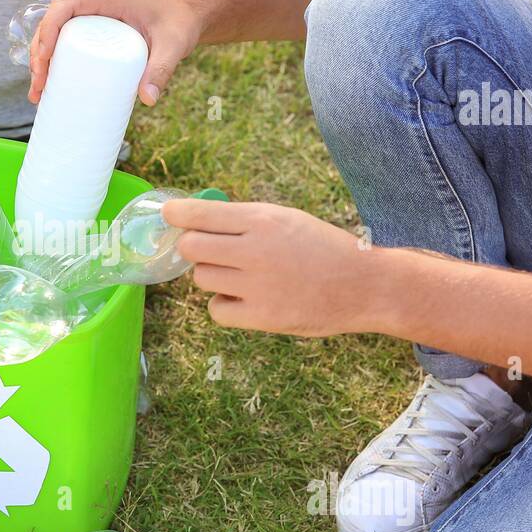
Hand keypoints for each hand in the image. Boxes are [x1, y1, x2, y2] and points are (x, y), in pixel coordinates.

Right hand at [28, 0, 201, 105]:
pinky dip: (52, 64)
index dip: (48, 30)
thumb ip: (162, 69)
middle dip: (38, 54)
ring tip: (38, 94)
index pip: (65, 7)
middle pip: (52, 24)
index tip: (45, 58)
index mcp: (106, 0)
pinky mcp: (95, 37)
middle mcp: (94, 8)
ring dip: (40, 62)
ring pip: (54, 36)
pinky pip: (66, 45)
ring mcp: (92, 22)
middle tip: (39, 86)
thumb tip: (147, 101)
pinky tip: (48, 88)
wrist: (188, 19)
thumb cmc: (180, 25)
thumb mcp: (173, 46)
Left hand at [166, 199, 378, 336]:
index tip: (167, 214)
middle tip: (207, 251)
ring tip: (239, 275)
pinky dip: (223, 305)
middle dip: (193, 247)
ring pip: (201, 279)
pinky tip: (242, 298)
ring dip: (211, 275)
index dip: (176, 214)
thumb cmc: (322, 247)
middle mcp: (255, 251)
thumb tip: (195, 220)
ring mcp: (256, 286)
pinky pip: (216, 310)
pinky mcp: (261, 317)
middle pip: (191, 248)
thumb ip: (244, 220)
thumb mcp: (287, 218)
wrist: (364, 285)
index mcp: (262, 220)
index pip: (200, 214)